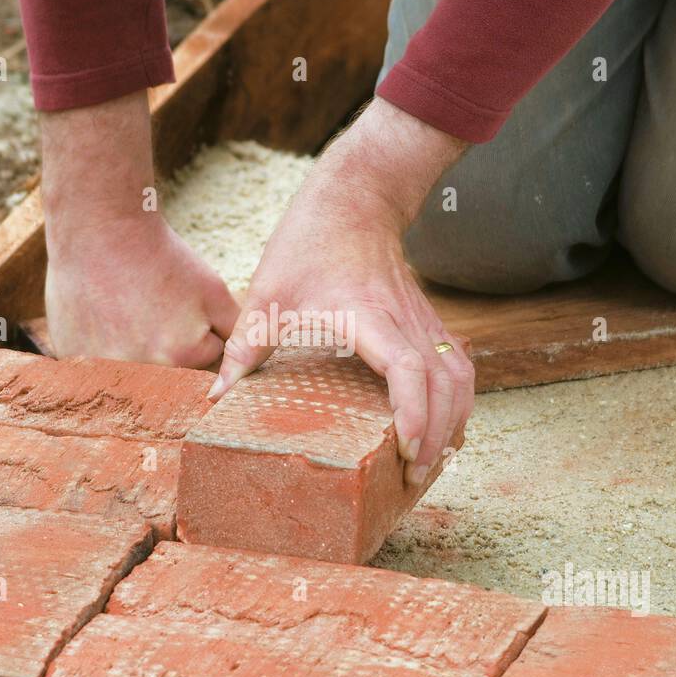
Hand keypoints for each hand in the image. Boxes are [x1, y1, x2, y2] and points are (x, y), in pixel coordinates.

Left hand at [209, 97, 475, 482]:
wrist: (354, 199)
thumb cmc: (308, 244)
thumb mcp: (267, 293)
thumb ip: (245, 347)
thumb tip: (216, 396)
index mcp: (366, 314)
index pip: (405, 366)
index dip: (413, 410)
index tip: (407, 448)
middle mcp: (403, 320)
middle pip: (443, 383)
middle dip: (438, 434)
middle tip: (414, 477)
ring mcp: (421, 321)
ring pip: (459, 376)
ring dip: (454, 421)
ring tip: (433, 462)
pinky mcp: (427, 323)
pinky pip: (456, 366)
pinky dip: (458, 401)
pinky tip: (445, 429)